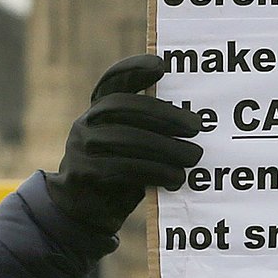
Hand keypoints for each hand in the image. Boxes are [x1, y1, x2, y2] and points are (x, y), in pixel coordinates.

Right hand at [50, 56, 204, 232]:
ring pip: (126, 139)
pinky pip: (123, 168)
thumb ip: (149, 130)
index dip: (134, 68)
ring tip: (193, 157)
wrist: (82, 211)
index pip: (113, 81)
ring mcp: (81, 148)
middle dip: (164, 114)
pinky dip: (155, 171)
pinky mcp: (84, 174)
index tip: (161, 65)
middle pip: (124, 107)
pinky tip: (176, 177)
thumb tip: (193, 123)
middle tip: (196, 126)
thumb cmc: (120, 172)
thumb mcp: (131, 146)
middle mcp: (86, 123)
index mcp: (99, 110)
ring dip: (166, 148)